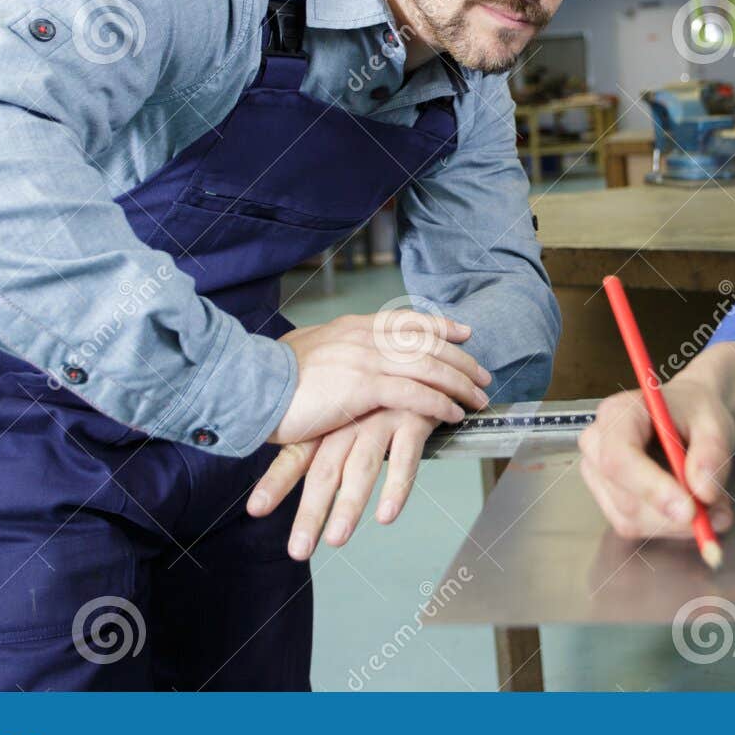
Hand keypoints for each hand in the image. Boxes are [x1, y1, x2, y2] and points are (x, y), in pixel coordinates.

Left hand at [247, 409, 436, 559]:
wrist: (427, 363)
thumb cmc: (384, 394)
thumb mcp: (349, 411)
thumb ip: (325, 439)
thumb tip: (300, 471)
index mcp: (330, 421)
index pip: (298, 454)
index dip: (277, 481)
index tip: (256, 510)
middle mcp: (350, 421)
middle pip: (325, 470)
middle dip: (311, 512)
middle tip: (299, 550)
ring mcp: (381, 419)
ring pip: (361, 467)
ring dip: (348, 506)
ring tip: (336, 539)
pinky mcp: (413, 420)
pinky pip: (404, 459)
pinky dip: (396, 487)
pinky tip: (387, 514)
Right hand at [267, 311, 490, 444]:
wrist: (250, 384)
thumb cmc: (271, 377)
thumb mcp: (308, 352)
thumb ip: (332, 352)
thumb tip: (338, 358)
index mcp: (352, 326)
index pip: (407, 321)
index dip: (440, 326)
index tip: (463, 332)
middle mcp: (365, 337)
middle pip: (427, 344)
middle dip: (461, 359)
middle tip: (484, 374)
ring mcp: (366, 360)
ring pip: (429, 368)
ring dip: (459, 384)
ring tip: (479, 399)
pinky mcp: (365, 387)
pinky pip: (415, 394)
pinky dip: (439, 404)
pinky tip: (454, 414)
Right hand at [577, 384, 734, 540]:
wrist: (686, 418)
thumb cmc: (693, 413)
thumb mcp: (713, 421)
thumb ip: (712, 452)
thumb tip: (704, 492)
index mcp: (616, 414)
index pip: (618, 458)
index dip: (651, 488)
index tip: (690, 509)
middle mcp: (597, 446)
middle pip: (624, 497)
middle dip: (673, 514)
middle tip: (718, 510)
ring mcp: (598, 477)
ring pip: (632, 519)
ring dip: (677, 523)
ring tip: (712, 502)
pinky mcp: (609, 502)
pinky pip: (637, 528)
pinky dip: (672, 527)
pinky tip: (694, 508)